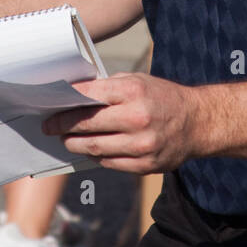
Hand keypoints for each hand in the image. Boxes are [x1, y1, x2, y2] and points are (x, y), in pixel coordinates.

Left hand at [41, 72, 197, 173]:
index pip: (90, 96)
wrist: (197, 123)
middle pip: (87, 126)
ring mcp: (141, 145)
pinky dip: (95, 156)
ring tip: (65, 140)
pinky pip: (109, 163)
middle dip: (63, 126)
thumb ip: (109, 88)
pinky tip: (89, 149)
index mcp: (134, 92)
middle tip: (50, 126)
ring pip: (94, 148)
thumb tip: (76, 95)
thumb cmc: (162, 97)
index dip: (67, 101)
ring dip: (74, 144)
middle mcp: (137, 119)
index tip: (51, 104)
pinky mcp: (144, 165)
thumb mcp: (138, 81)